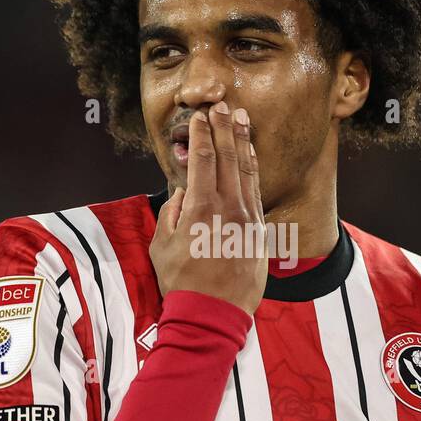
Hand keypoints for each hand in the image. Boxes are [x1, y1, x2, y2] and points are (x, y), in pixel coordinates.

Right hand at [149, 101, 267, 314]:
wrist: (212, 314)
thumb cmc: (181, 282)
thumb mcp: (161, 246)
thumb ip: (171, 214)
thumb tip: (180, 193)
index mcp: (200, 209)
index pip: (202, 161)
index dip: (202, 135)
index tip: (201, 117)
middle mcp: (227, 208)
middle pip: (227, 158)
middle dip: (224, 129)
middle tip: (222, 105)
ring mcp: (247, 218)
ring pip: (245, 170)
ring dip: (242, 142)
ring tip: (241, 119)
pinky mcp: (258, 231)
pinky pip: (257, 190)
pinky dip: (253, 168)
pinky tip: (251, 154)